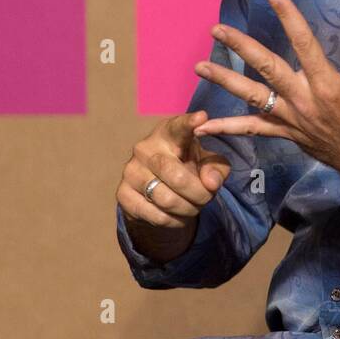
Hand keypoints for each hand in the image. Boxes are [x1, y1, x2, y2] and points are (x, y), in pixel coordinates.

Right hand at [117, 111, 231, 247]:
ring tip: (193, 206)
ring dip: (188, 209)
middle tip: (207, 198)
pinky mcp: (123, 194)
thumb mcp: (207, 164)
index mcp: (168, 133)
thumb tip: (211, 182)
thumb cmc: (187, 167)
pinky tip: (176, 214)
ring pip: (166, 199)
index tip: (202, 118)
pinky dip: (173, 221)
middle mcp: (145, 148)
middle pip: (177, 177)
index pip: (178, 127)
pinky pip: (155, 215)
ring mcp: (131, 171)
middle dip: (199, 194)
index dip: (189, 123)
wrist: (156, 191)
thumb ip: (217, 169)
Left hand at [192, 0, 339, 183]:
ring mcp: (292, 119)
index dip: (288, 17)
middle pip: (266, 68)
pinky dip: (228, 127)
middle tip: (217, 29)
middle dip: (241, 47)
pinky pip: (254, 129)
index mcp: (327, 84)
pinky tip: (203, 127)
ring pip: (252, 97)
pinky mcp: (287, 133)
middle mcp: (303, 100)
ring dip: (225, 81)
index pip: (304, 43)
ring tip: (199, 67)